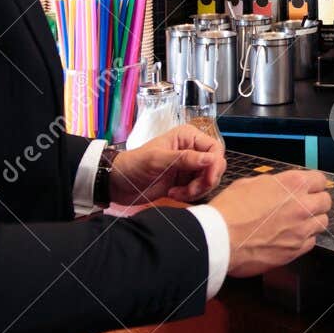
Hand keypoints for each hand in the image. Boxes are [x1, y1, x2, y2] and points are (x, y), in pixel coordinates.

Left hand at [108, 124, 225, 205]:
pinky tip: (174, 194)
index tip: (207, 179)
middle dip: (205, 181)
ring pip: (209, 180)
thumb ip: (184, 159)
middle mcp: (192, 150)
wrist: (118, 183)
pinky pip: (199, 190)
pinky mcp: (186, 181)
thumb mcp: (157, 160)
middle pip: (215, 166)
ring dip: (196, 190)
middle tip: (189, 190)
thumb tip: (210, 159)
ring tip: (177, 193)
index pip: (214, 149)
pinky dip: (190, 195)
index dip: (215, 165)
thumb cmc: (133, 165)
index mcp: (188, 137)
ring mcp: (190, 167)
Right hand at [205, 169, 332, 276]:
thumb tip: (279, 188)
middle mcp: (302, 206)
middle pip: (326, 201)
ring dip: (312, 221)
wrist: (219, 239)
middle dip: (317, 202)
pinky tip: (290, 237)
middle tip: (305, 205)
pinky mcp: (295, 250)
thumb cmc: (229, 210)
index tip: (309, 187)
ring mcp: (301, 230)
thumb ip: (273, 184)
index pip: (320, 180)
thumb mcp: (249, 184)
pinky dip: (304, 239)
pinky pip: (311, 242)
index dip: (314, 184)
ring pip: (322, 222)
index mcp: (292, 185)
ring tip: (297, 222)